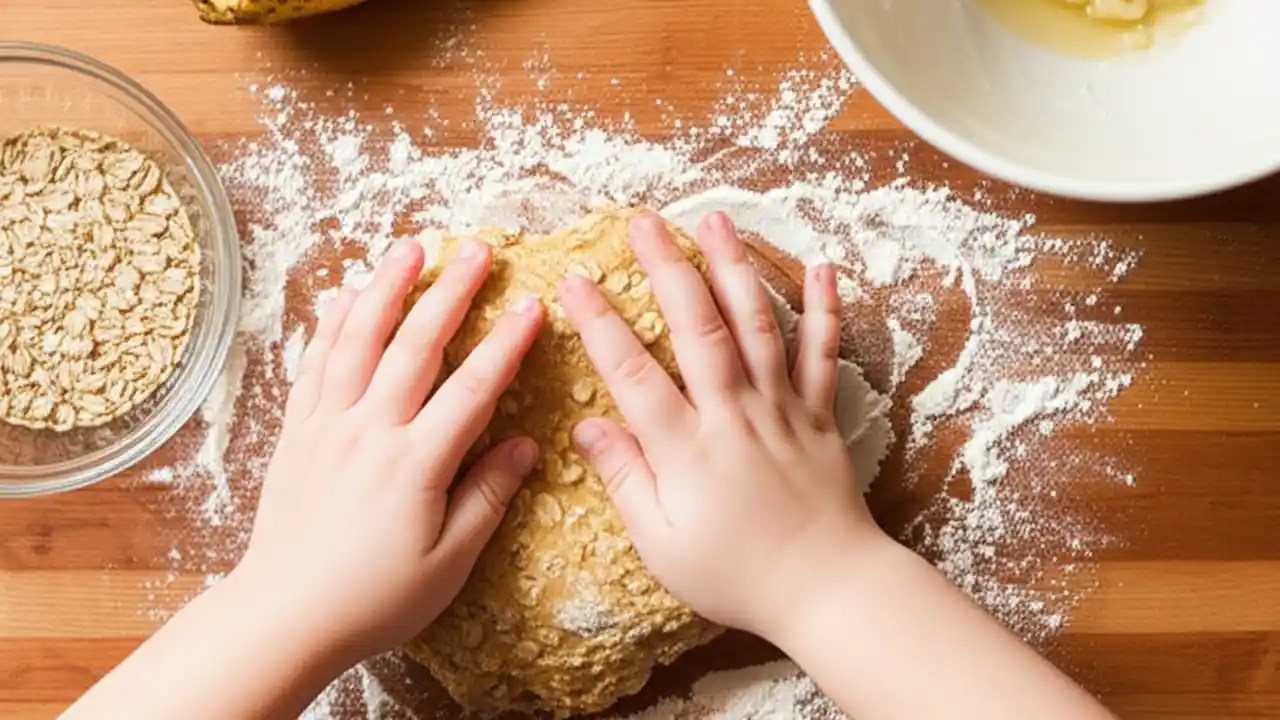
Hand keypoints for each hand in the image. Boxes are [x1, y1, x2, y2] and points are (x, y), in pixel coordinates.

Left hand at [236, 237, 544, 661]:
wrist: (284, 617)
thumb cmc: (374, 599)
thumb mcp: (448, 562)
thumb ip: (487, 496)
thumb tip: (526, 444)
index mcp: (415, 464)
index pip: (472, 389)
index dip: (505, 344)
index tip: (532, 306)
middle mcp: (369, 432)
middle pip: (415, 346)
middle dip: (450, 292)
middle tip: (477, 250)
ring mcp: (327, 427)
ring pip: (358, 340)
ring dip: (387, 288)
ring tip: (409, 247)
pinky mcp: (296, 433)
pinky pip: (314, 365)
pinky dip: (331, 325)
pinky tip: (345, 296)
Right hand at [557, 212, 884, 637]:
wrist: (826, 588)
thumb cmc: (737, 575)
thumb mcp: (662, 544)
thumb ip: (625, 480)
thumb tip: (586, 426)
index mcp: (686, 448)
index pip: (632, 372)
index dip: (599, 323)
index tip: (575, 281)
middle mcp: (733, 415)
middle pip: (697, 327)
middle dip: (667, 268)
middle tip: (643, 222)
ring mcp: (780, 409)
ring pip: (756, 325)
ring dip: (734, 267)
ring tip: (714, 219)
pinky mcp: (819, 415)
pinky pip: (823, 354)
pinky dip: (824, 309)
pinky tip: (821, 267)